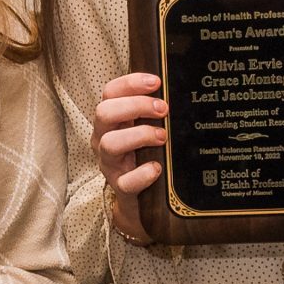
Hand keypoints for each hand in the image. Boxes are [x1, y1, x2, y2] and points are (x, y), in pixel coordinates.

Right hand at [92, 72, 166, 244]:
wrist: (141, 201)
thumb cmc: (145, 156)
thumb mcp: (145, 130)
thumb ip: (153, 113)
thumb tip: (179, 92)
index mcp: (111, 121)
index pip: (110, 93)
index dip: (130, 83)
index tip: (156, 82)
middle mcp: (104, 139)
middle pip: (104, 112)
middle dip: (135, 106)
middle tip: (163, 109)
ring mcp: (110, 164)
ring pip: (110, 143)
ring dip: (139, 135)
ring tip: (162, 137)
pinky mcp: (120, 188)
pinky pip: (126, 181)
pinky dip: (142, 174)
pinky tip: (157, 168)